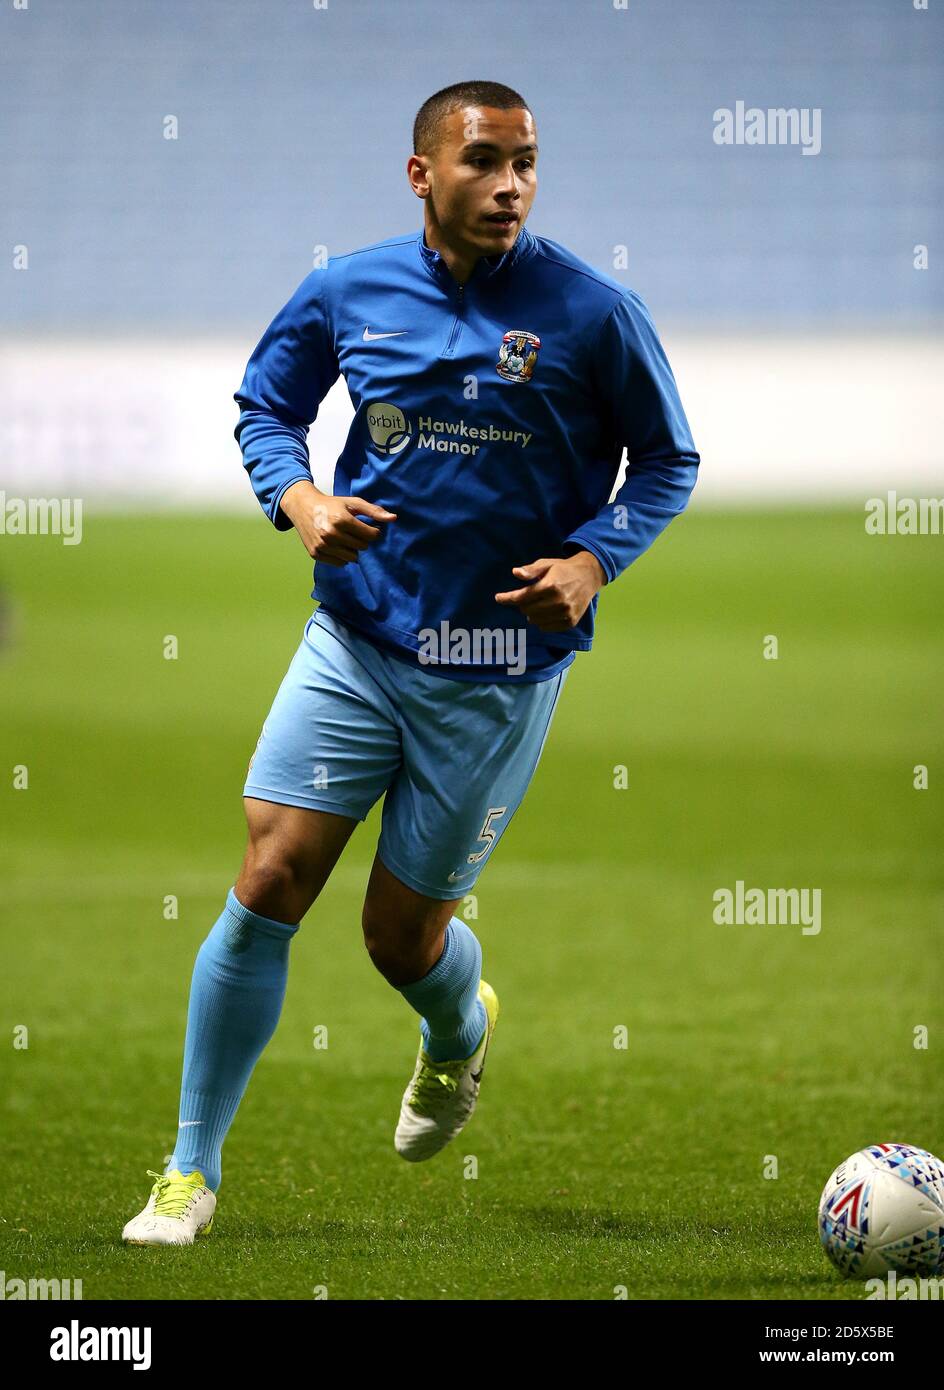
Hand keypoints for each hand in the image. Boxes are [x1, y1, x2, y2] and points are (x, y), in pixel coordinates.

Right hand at [279, 481, 395, 565]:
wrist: (303, 507)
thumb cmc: (331, 504)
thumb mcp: (352, 502)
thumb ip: (373, 510)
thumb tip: (394, 518)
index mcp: (342, 520)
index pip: (370, 536)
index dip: (372, 532)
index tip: (368, 528)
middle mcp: (331, 534)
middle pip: (362, 547)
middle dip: (362, 540)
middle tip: (354, 532)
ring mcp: (323, 546)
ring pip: (352, 558)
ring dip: (353, 550)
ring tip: (346, 539)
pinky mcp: (316, 554)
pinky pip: (340, 563)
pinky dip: (342, 556)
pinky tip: (337, 545)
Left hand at [494, 550, 605, 631]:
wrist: (589, 576)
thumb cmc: (564, 569)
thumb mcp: (546, 564)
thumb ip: (530, 570)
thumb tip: (515, 573)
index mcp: (550, 586)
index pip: (522, 597)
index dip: (508, 598)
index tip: (498, 598)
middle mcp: (558, 601)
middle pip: (527, 610)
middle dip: (522, 604)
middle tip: (526, 597)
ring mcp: (565, 613)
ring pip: (535, 620)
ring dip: (531, 613)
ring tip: (537, 604)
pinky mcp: (570, 622)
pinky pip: (546, 627)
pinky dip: (541, 622)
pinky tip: (545, 612)